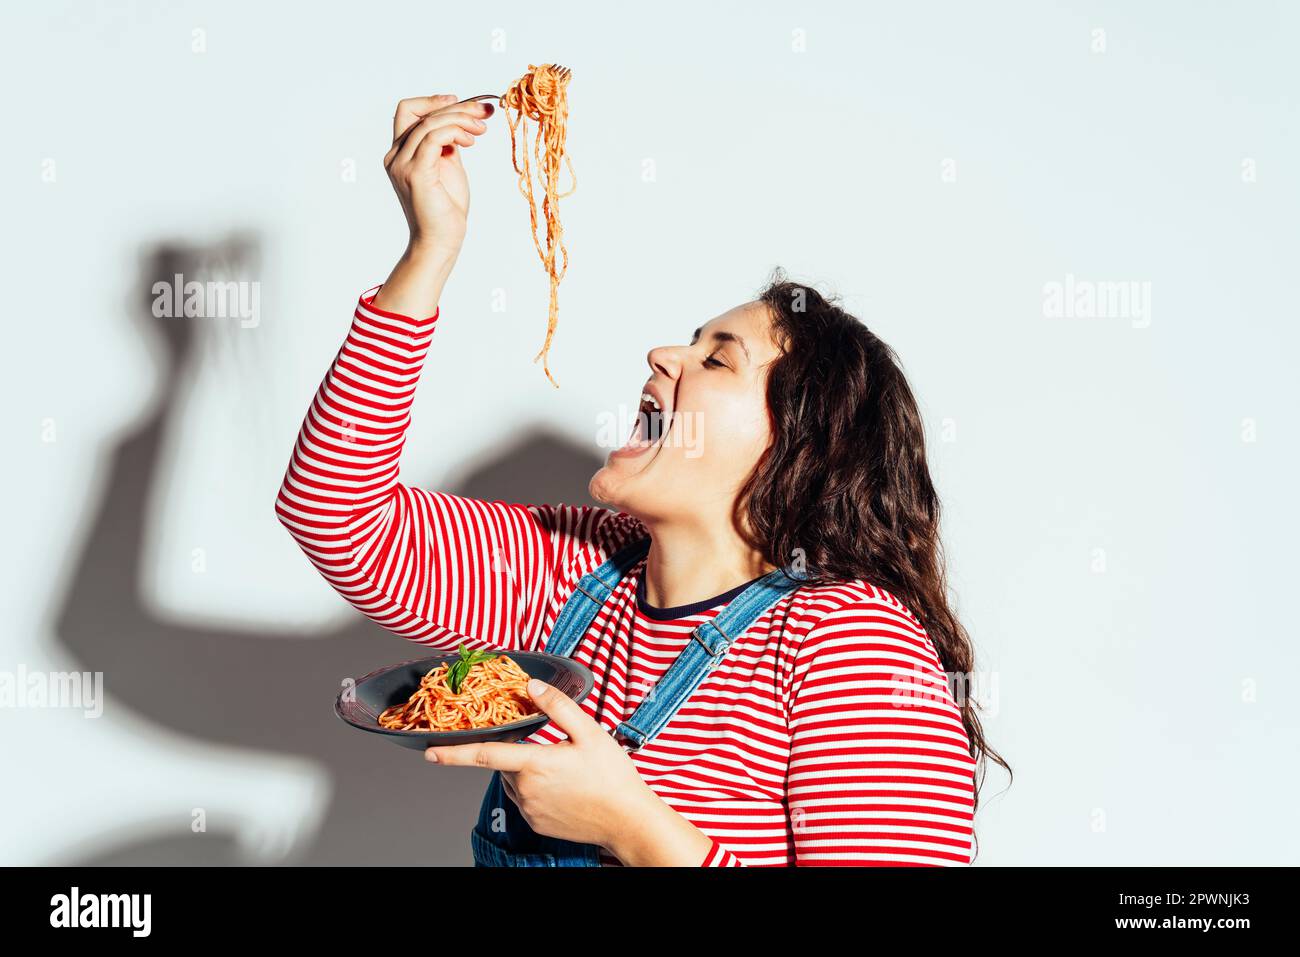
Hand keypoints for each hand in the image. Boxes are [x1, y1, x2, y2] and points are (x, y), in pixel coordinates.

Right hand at [383, 94, 493, 260]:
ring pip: (429, 122)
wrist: (442, 240)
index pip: (408, 111)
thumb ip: (447, 142)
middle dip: (456, 107)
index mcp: (401, 153)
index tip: (461, 102)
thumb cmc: (446, 209)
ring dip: (460, 119)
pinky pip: (434, 137)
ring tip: (480, 130)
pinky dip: (455, 131)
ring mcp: (402, 164)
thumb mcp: (448, 166)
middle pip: (419, 112)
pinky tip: (470, 140)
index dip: (433, 101)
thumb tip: (458, 119)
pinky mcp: (415, 173)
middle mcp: (396, 156)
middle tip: (483, 113)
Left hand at [425, 678, 658, 851]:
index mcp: (534, 764)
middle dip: (521, 752)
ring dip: (528, 771)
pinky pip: (526, 799)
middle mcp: (525, 789)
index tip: (429, 753)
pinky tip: (565, 787)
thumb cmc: (612, 776)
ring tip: (566, 770)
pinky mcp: (536, 824)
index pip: (484, 755)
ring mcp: (529, 810)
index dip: (453, 754)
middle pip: (507, 764)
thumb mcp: (590, 732)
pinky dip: (537, 789)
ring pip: (515, 781)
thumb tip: (532, 687)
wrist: (627, 821)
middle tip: (556, 750)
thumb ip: (558, 706)